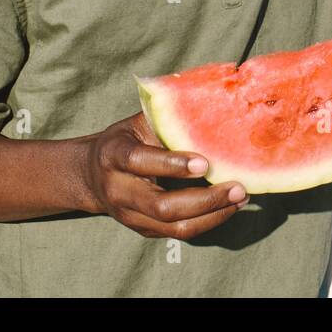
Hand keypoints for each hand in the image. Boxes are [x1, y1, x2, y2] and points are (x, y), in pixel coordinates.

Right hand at [81, 111, 247, 238]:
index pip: (139, 162)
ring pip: (174, 225)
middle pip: (162, 206)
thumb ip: (166, 116)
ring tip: (242, 198)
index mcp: (113, 155)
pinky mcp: (143, 230)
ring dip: (213, 214)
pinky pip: (179, 232)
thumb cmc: (126, 139)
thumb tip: (211, 99)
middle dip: (205, 199)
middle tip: (239, 188)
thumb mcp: (138, 122)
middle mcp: (118, 190)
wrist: (90, 175)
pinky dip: (209, 221)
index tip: (206, 163)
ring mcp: (129, 216)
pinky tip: (230, 206)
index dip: (172, 164)